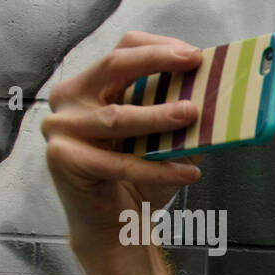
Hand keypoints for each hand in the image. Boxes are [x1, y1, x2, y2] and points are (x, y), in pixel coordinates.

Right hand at [42, 31, 202, 243]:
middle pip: (113, 66)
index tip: (194, 54)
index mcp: (90, 86)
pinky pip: (119, 162)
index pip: (122, 51)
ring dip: (158, 116)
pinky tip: (189, 172)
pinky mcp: (63, 159)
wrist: (115, 226)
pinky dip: (158, 168)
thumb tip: (215, 96)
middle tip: (193, 63)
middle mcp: (69, 100)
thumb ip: (177, 114)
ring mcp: (60, 128)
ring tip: (193, 115)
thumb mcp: (161, 140)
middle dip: (156, 61)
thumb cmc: (139, 179)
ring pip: (117, 116)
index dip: (157, 48)